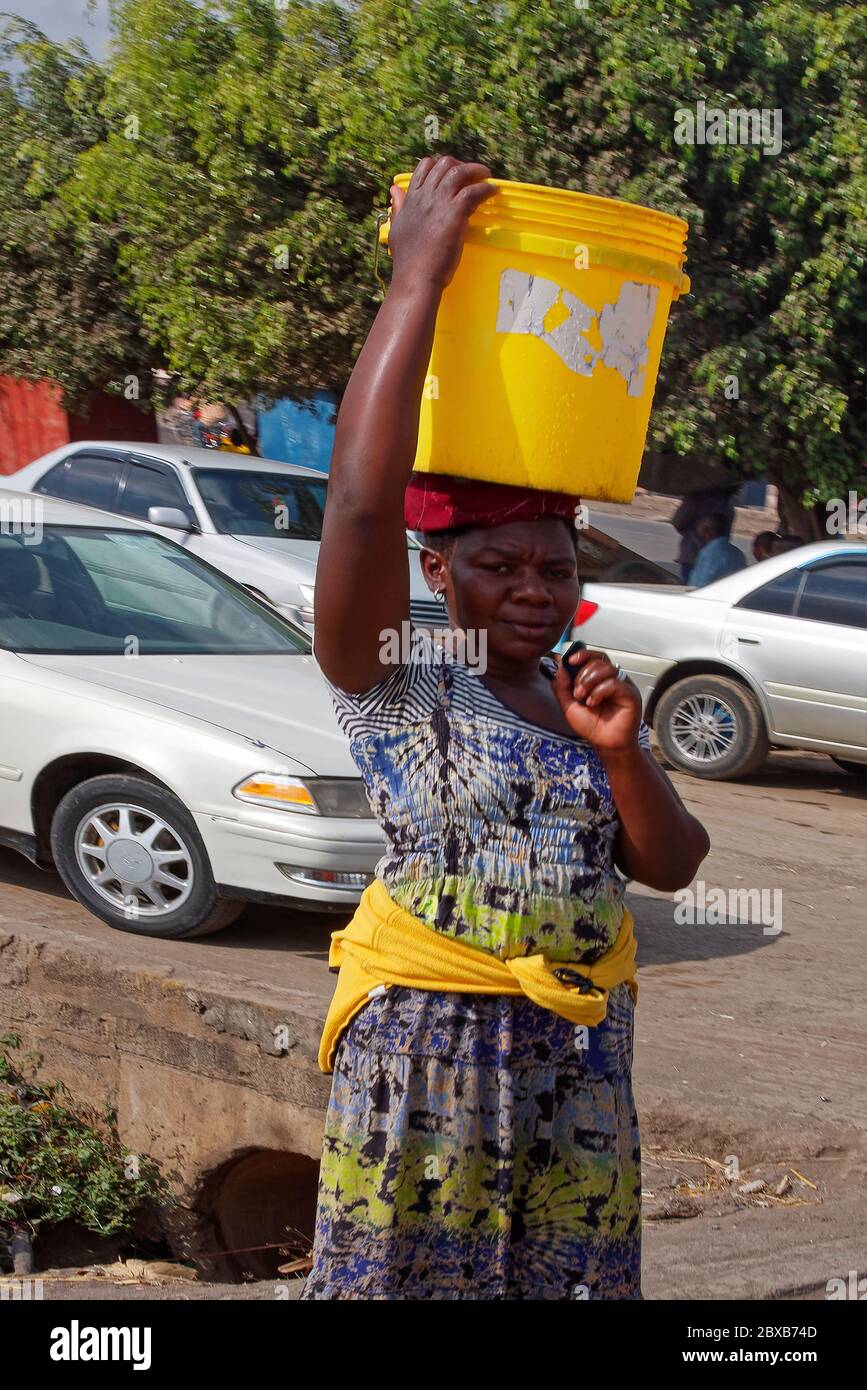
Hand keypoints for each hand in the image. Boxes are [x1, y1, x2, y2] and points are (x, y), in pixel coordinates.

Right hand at [389, 156, 495, 291]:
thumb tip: (395, 189)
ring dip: (476, 171)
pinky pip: (474, 191)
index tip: (450, 175)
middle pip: (444, 164)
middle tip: (471, 176)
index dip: (440, 166)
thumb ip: (399, 208)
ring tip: (486, 176)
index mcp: (412, 199)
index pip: (425, 167)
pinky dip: (485, 189)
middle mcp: (426, 196)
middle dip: (460, 165)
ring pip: (459, 172)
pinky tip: (492, 192)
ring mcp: (440, 203)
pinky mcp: (455, 213)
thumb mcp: (397, 229)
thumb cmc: (408, 260)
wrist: (415, 276)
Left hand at [551, 647, 642, 752]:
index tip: (570, 660)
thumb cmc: (592, 726)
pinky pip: (615, 683)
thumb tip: (559, 666)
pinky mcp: (631, 694)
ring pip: (607, 668)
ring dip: (590, 681)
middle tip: (576, 691)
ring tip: (583, 697)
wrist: (606, 745)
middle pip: (599, 660)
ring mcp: (623, 686)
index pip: (593, 657)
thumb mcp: (569, 706)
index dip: (582, 654)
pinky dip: (600, 691)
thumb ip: (562, 687)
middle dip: (583, 673)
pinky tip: (593, 703)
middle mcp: (613, 679)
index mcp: (600, 679)